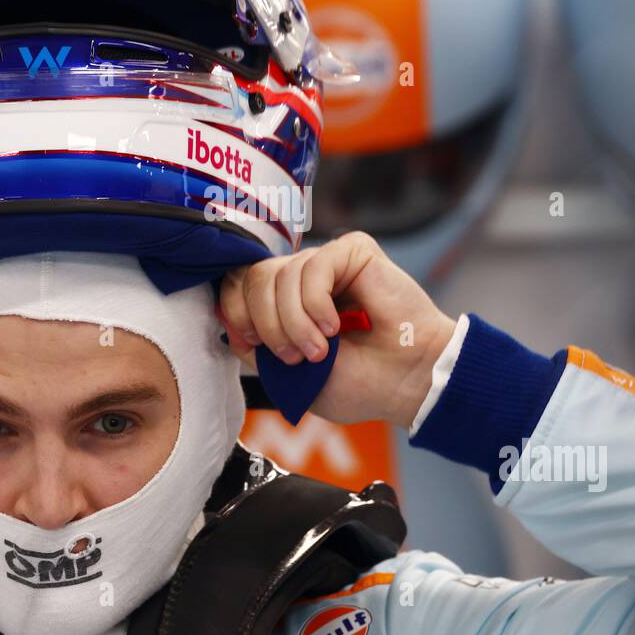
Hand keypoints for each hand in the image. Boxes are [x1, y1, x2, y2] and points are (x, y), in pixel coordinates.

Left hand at [218, 231, 456, 430]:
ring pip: (281, 274)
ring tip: (321, 350)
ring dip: (294, 322)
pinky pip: (313, 266)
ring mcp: (328, 262)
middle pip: (254, 276)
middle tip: (294, 357)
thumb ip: (257, 346)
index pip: (238, 284)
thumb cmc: (359, 383)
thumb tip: (226, 321)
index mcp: (287, 303)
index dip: (235, 311)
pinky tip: (335, 327)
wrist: (408, 382)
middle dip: (265, 323)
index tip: (252, 343)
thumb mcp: (291, 375)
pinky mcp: (354, 251)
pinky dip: (316, 305)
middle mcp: (304, 278)